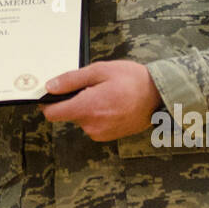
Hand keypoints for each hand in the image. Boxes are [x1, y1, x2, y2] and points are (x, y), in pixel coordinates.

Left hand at [39, 60, 161, 141]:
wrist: (159, 95)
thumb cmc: (131, 80)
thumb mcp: (99, 71)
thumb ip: (71, 80)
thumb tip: (50, 87)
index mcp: (86, 108)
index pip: (52, 114)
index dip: (49, 102)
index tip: (54, 93)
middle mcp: (91, 126)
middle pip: (68, 114)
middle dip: (74, 100)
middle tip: (93, 87)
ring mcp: (100, 133)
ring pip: (81, 118)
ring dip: (87, 107)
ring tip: (106, 94)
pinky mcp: (108, 136)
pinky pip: (93, 124)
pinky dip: (97, 114)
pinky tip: (112, 103)